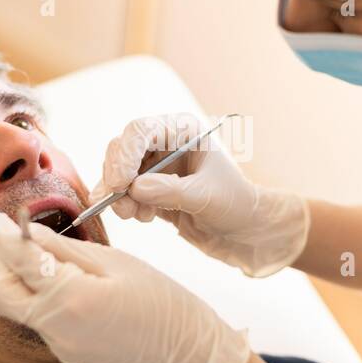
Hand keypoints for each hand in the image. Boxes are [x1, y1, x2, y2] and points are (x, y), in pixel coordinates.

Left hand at [0, 209, 250, 362]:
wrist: (187, 354)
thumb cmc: (163, 302)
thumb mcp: (116, 262)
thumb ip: (66, 250)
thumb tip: (30, 233)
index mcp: (72, 299)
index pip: (20, 262)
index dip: (1, 237)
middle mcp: (58, 328)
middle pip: (1, 294)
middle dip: (1, 265)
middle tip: (14, 241)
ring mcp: (60, 346)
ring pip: (20, 309)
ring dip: (21, 282)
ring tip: (47, 259)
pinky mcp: (68, 355)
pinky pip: (42, 322)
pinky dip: (43, 299)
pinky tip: (68, 285)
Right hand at [91, 113, 309, 276]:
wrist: (245, 231)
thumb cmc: (236, 204)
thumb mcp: (206, 196)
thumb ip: (171, 190)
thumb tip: (134, 188)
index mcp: (182, 131)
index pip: (141, 130)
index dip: (125, 154)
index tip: (121, 183)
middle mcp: (165, 144)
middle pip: (122, 149)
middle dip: (116, 176)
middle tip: (121, 204)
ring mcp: (155, 167)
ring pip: (118, 171)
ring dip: (118, 195)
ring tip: (132, 215)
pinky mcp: (150, 190)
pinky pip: (123, 192)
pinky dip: (123, 204)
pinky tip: (140, 217)